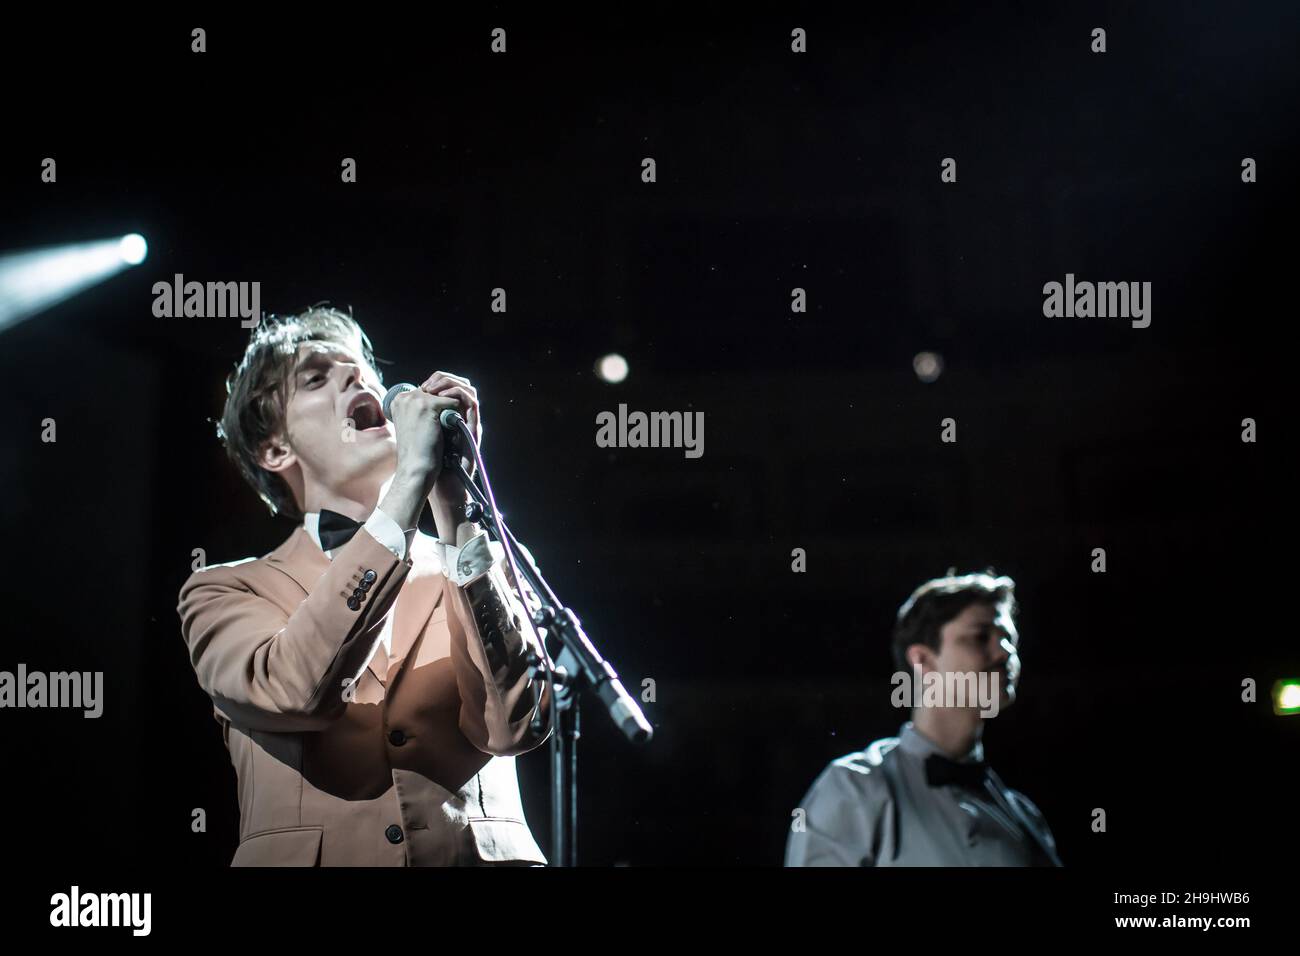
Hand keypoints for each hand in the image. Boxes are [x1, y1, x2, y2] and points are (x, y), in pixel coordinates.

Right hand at [386, 384, 458, 498]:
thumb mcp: (415, 425)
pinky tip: (451, 429)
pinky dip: (457, 415)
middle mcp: (404, 396)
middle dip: (446, 405)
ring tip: (449, 428)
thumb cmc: (416, 451)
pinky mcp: (428, 405)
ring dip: (452, 410)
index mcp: (397, 400)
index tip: (439, 423)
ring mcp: (415, 399)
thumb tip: (439, 400)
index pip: (427, 393)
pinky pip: (453, 401)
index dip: (438, 407)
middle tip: (446, 426)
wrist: (415, 468)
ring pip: (446, 395)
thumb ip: (420, 410)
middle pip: (437, 391)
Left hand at [418, 370, 481, 513]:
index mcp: (447, 416)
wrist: (427, 477)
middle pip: (461, 385)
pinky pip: (472, 403)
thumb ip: (418, 413)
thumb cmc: (419, 458)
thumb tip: (407, 395)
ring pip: (468, 390)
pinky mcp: (473, 429)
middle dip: (445, 379)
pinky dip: (459, 395)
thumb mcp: (415, 429)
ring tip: (436, 390)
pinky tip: (444, 397)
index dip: (438, 381)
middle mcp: (460, 417)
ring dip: (452, 384)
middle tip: (430, 385)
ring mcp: (468, 423)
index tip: (423, 385)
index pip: (449, 387)